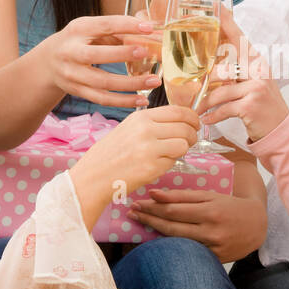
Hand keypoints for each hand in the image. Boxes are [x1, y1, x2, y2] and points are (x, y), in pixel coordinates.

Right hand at [39, 14, 161, 108]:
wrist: (48, 63)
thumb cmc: (78, 41)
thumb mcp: (91, 29)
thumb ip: (116, 30)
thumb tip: (150, 32)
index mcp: (78, 29)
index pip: (104, 25)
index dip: (127, 25)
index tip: (149, 27)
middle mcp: (72, 52)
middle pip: (97, 55)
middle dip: (123, 54)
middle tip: (146, 52)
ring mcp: (73, 74)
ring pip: (103, 83)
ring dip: (131, 84)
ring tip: (154, 81)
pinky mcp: (78, 91)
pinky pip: (103, 99)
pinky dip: (124, 101)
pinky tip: (142, 100)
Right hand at [71, 106, 198, 224]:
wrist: (93, 177)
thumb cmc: (111, 154)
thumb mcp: (129, 128)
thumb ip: (153, 123)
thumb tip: (182, 121)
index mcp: (141, 117)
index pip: (178, 111)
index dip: (192, 118)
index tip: (195, 124)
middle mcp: (146, 130)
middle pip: (185, 128)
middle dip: (192, 136)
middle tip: (188, 142)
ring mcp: (149, 149)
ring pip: (183, 145)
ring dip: (183, 150)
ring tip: (171, 154)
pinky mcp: (152, 168)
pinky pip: (173, 162)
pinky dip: (169, 164)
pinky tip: (156, 165)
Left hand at [131, 188, 267, 263]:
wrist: (257, 225)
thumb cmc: (230, 206)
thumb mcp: (210, 196)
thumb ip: (183, 196)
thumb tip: (155, 194)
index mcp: (209, 211)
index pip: (173, 210)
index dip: (153, 207)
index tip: (137, 203)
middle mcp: (210, 230)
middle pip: (171, 226)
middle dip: (149, 219)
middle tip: (132, 213)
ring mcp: (212, 247)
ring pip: (177, 242)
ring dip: (155, 232)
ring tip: (139, 223)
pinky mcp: (214, 259)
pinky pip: (188, 253)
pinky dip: (172, 247)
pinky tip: (157, 241)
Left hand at [199, 6, 288, 142]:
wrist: (281, 128)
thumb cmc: (263, 104)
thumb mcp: (253, 83)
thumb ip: (237, 71)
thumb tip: (212, 64)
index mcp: (257, 62)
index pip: (240, 38)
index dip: (227, 23)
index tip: (216, 7)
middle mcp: (258, 72)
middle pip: (223, 68)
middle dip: (206, 80)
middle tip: (194, 86)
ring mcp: (256, 88)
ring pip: (219, 91)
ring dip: (206, 102)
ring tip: (198, 108)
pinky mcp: (250, 105)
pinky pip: (223, 108)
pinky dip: (213, 115)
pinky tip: (207, 119)